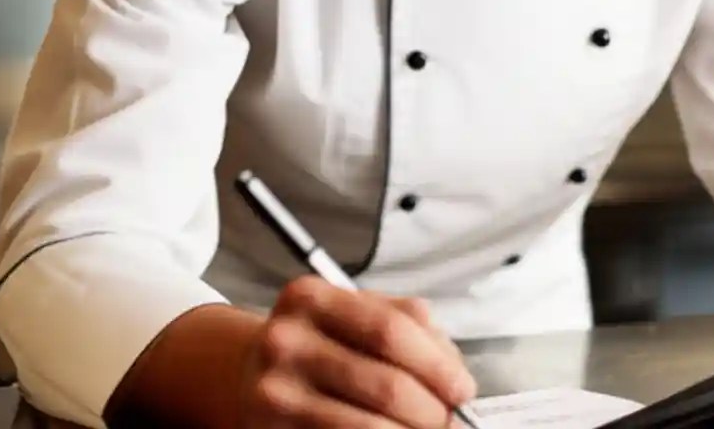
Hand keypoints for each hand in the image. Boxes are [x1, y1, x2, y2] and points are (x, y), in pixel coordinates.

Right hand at [239, 276, 475, 427]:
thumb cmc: (320, 340)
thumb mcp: (357, 312)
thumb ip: (409, 325)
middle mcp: (286, 341)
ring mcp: (274, 392)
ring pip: (369, 426)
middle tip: (450, 418)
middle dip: (433, 410)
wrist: (250, 370)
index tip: (463, 388)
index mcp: (311, 298)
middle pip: (386, 385)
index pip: (391, 330)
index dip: (438, 365)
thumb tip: (454, 373)